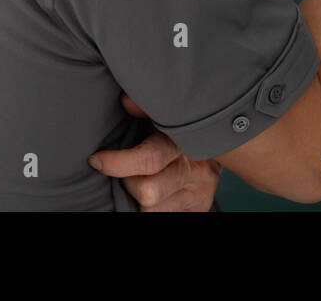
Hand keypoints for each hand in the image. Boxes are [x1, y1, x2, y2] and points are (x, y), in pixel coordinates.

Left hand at [88, 93, 222, 211]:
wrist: (223, 145)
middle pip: (148, 192)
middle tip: (128, 173)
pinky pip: (164, 218)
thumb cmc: (182, 130)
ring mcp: (200, 192)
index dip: (118, 163)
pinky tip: (157, 194)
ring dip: (141, 199)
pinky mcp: (200, 208)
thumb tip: (125, 101)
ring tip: (144, 181)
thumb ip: (147, 110)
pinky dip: (154, 209)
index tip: (97, 159)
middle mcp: (198, 169)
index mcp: (187, 141)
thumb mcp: (167, 115)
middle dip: (130, 184)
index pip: (151, 158)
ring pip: (152, 209)